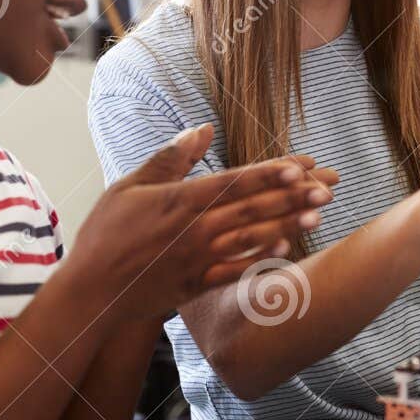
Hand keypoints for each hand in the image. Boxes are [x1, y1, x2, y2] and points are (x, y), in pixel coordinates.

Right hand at [64, 124, 337, 318]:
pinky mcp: (196, 284)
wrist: (90, 291)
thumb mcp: (130, 185)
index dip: (271, 172)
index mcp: (180, 201)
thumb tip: (203, 128)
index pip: (235, 181)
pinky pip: (236, 269)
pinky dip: (262, 257)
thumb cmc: (106, 233)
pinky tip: (288, 247)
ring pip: (252, 237)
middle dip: (294, 195)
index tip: (303, 164)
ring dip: (289, 223)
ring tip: (321, 213)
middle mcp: (195, 229)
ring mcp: (199, 259)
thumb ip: (171, 158)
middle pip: (254, 207)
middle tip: (329, 185)